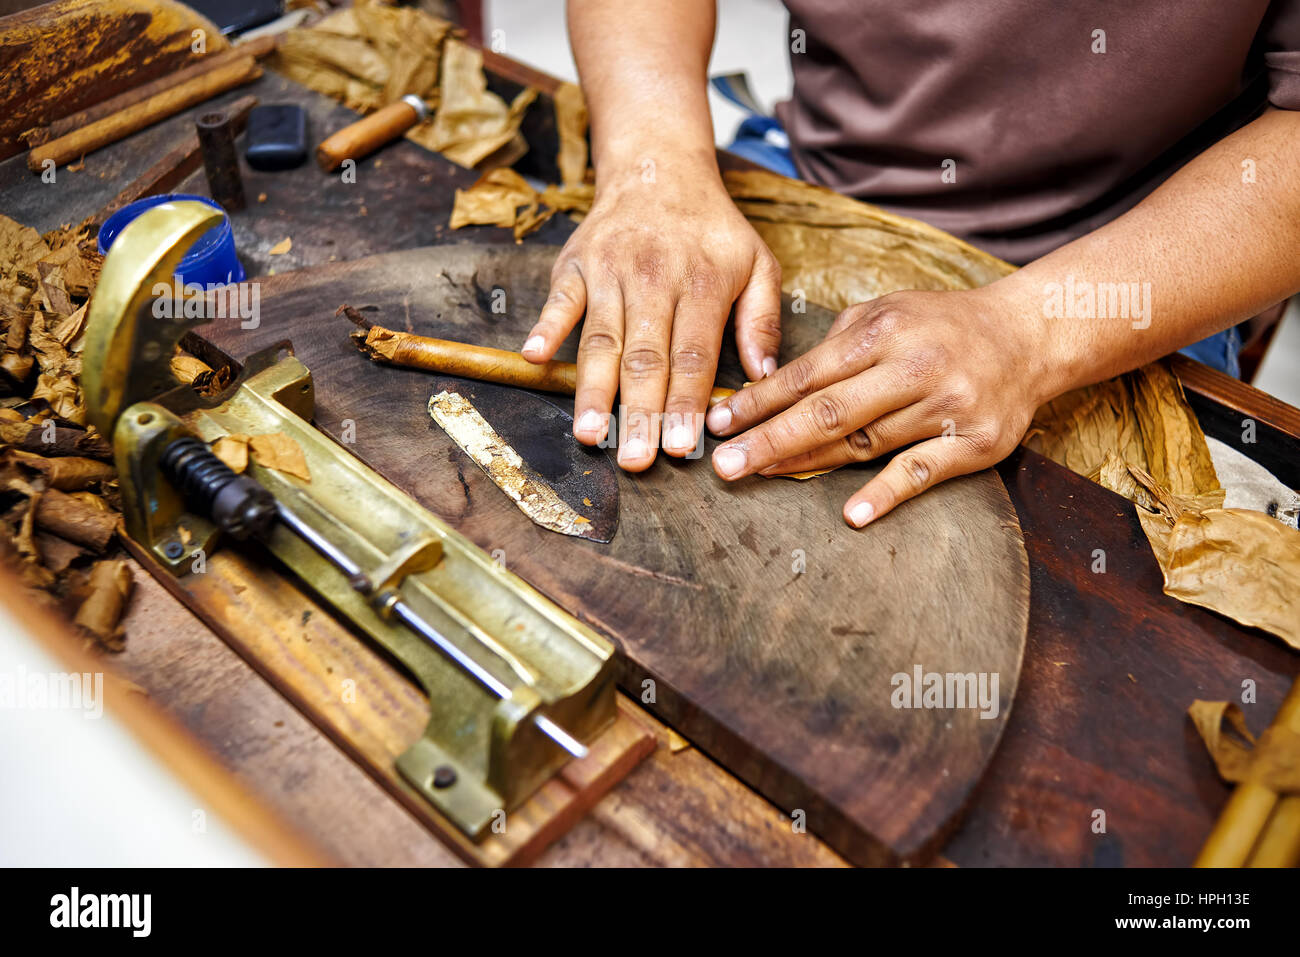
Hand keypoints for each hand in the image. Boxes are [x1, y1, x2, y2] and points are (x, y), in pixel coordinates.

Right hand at [520, 161, 782, 470]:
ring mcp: (610, 271)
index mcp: (703, 283)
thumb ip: (763, 320)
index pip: (693, 355)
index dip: (686, 403)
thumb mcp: (759, 263)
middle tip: (635, 460)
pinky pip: (559, 301)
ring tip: (589, 434)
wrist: (658, 166)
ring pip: (601, 339)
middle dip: (639, 412)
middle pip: (645, 357)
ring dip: (593, 389)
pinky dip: (545, 327)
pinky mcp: (575, 265)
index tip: (683, 446)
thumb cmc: (711, 229)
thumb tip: (766, 376)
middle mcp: (654, 278)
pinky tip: (536, 358)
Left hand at [704, 286, 1054, 526]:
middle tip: (724, 463)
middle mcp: (913, 368)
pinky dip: (886, 493)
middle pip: (828, 411)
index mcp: (885, 332)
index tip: (719, 421)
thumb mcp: (888, 310)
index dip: (759, 400)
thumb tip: (776, 381)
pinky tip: (851, 513)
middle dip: (769, 439)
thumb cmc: (942, 325)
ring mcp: (945, 407)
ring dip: (808, 464)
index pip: (808, 373)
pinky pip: (921, 472)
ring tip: (760, 476)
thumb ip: (837, 341)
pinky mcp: (973, 443)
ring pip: (864, 443)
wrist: (1029, 336)